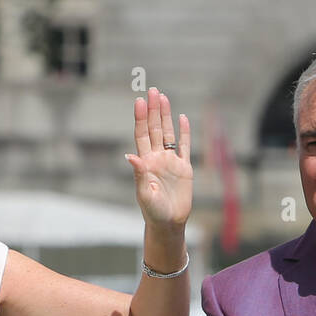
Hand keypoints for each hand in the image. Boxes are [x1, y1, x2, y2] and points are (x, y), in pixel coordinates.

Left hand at [125, 87, 191, 230]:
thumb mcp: (144, 194)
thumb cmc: (154, 212)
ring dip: (165, 116)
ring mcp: (170, 162)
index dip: (141, 118)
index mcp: (145, 163)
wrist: (169, 224)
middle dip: (153, 110)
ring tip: (163, 97)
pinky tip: (182, 118)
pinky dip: (184, 132)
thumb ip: (139, 175)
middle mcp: (157, 159)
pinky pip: (184, 147)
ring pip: (168, 133)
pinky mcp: (184, 168)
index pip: (142, 135)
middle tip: (153, 90)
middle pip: (154, 129)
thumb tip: (130, 156)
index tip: (140, 100)